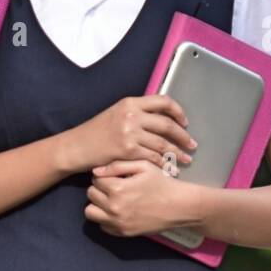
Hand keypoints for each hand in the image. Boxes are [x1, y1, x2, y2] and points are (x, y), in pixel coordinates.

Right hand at [59, 95, 195, 174]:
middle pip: (167, 124)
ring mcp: (130, 133)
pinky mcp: (128, 150)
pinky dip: (164, 163)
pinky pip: (152, 157)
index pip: (163, 101)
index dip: (178, 112)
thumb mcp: (116, 114)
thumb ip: (135, 113)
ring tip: (186, 160)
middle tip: (192, 145)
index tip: (185, 122)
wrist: (77, 147)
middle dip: (183, 136)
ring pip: (162, 143)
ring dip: (177, 152)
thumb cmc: (95, 133)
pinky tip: (170, 168)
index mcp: (131, 102)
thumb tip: (156, 119)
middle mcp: (132, 115)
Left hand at [84, 160, 198, 238]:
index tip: (114, 176)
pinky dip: (106, 219)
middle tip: (112, 187)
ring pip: (90, 213)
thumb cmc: (162, 183)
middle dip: (99, 189)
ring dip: (97, 205)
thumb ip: (117, 166)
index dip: (104, 175)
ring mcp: (117, 222)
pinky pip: (102, 226)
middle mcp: (114, 207)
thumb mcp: (143, 166)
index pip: (95, 179)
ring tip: (111, 200)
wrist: (178, 206)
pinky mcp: (122, 233)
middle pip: (90, 195)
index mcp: (118, 188)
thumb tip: (95, 171)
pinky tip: (118, 212)